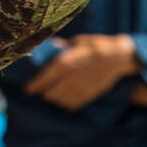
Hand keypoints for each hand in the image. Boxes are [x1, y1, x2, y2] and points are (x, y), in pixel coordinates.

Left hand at [24, 33, 139, 109]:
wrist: (120, 57)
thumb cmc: (96, 46)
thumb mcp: (76, 42)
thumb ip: (61, 47)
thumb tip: (47, 47)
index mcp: (65, 62)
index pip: (43, 79)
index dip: (33, 86)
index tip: (27, 89)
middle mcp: (71, 78)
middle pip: (50, 93)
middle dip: (43, 93)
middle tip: (39, 91)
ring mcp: (81, 88)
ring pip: (60, 101)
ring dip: (54, 99)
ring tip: (50, 95)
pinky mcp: (90, 94)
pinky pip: (73, 105)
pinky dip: (66, 104)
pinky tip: (63, 100)